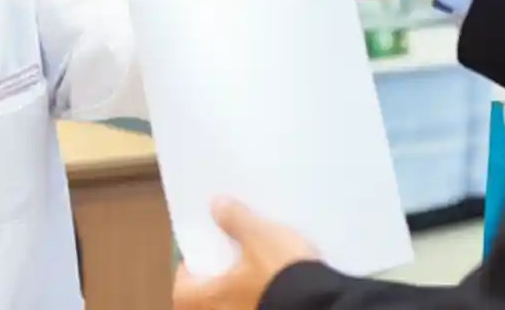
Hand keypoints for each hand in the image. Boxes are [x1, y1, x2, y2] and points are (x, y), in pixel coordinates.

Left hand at [173, 197, 319, 309]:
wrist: (322, 305)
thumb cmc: (278, 273)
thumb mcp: (258, 236)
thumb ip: (234, 220)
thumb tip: (215, 204)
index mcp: (207, 301)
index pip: (182, 289)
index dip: (189, 270)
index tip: (203, 252)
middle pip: (208, 300)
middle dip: (217, 280)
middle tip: (230, 257)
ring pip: (235, 305)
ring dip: (241, 291)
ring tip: (256, 267)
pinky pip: (260, 306)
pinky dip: (263, 298)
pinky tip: (279, 282)